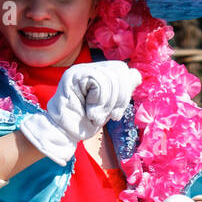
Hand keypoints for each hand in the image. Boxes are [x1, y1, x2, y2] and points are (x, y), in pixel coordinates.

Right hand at [19, 61, 140, 165]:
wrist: (65, 133)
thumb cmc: (85, 122)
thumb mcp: (110, 106)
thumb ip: (121, 91)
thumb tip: (135, 75)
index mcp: (99, 73)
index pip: (121, 69)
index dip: (125, 91)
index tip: (116, 113)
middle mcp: (89, 68)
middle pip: (119, 70)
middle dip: (120, 98)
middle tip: (110, 116)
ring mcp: (80, 70)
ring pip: (109, 76)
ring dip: (107, 103)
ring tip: (96, 115)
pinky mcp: (73, 76)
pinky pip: (98, 81)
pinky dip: (99, 100)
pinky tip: (89, 110)